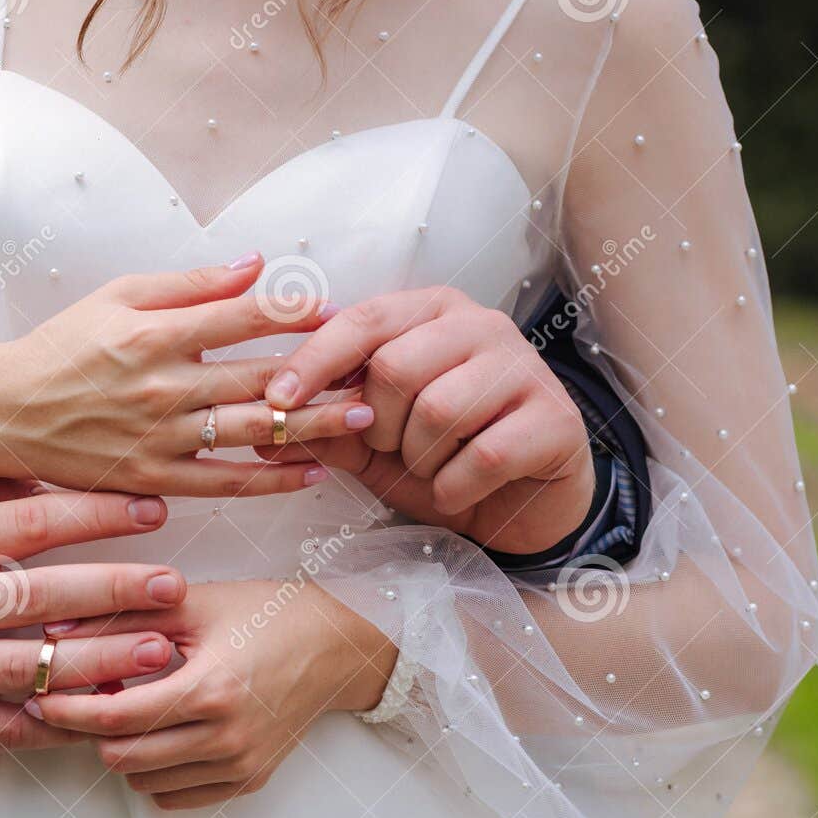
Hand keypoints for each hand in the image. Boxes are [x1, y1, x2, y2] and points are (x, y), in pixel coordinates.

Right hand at [0, 254, 376, 496]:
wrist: (4, 412)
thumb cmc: (61, 346)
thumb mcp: (116, 296)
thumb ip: (190, 284)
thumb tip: (257, 264)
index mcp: (153, 333)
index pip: (238, 316)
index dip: (293, 311)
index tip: (339, 308)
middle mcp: (162, 386)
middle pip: (257, 378)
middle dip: (321, 373)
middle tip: (377, 367)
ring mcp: (159, 437)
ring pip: (250, 433)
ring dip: (310, 425)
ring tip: (363, 417)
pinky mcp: (153, 477)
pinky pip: (224, 483)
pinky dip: (270, 479)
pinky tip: (311, 472)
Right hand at [0, 482, 184, 757]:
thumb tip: (50, 459)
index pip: (26, 522)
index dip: (95, 515)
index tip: (153, 510)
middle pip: (37, 595)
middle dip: (113, 590)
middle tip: (172, 586)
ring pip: (32, 667)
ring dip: (102, 661)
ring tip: (157, 651)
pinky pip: (11, 728)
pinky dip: (64, 722)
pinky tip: (110, 711)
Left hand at [34, 580, 396, 809]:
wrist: (337, 645)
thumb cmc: (269, 615)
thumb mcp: (195, 603)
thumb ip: (125, 614)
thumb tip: (57, 629)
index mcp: (211, 690)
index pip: (117, 717)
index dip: (69, 709)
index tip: (41, 695)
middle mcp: (226, 738)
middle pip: (124, 758)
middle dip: (92, 730)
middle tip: (84, 697)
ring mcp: (239, 765)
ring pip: (145, 781)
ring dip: (123, 750)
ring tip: (126, 708)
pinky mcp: (247, 779)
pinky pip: (176, 795)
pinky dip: (153, 771)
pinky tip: (158, 732)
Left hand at [260, 287, 594, 554]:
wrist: (521, 504)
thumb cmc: (443, 458)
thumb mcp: (373, 445)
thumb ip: (326, 429)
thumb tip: (263, 432)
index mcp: (431, 313)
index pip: (363, 320)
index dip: (316, 360)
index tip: (280, 399)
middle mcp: (480, 326)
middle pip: (396, 367)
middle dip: (378, 426)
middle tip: (393, 450)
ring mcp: (524, 367)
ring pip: (439, 411)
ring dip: (420, 460)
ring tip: (432, 468)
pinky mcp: (555, 418)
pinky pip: (484, 456)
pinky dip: (455, 487)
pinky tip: (459, 490)